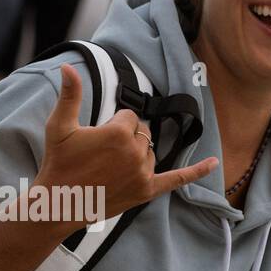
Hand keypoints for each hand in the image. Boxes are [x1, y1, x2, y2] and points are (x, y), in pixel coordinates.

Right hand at [32, 63, 217, 231]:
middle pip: (142, 133)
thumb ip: (70, 94)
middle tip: (101, 154)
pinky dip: (195, 172)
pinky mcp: (146, 191)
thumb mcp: (60, 126)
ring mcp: (143, 173)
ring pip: (151, 152)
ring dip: (137, 155)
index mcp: (118, 133)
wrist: (59, 203)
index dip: (112, 124)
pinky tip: (212, 163)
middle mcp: (135, 152)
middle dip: (126, 138)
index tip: (96, 138)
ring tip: (110, 167)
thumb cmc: (58, 163)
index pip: (129, 116)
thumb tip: (67, 67)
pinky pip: (177, 179)